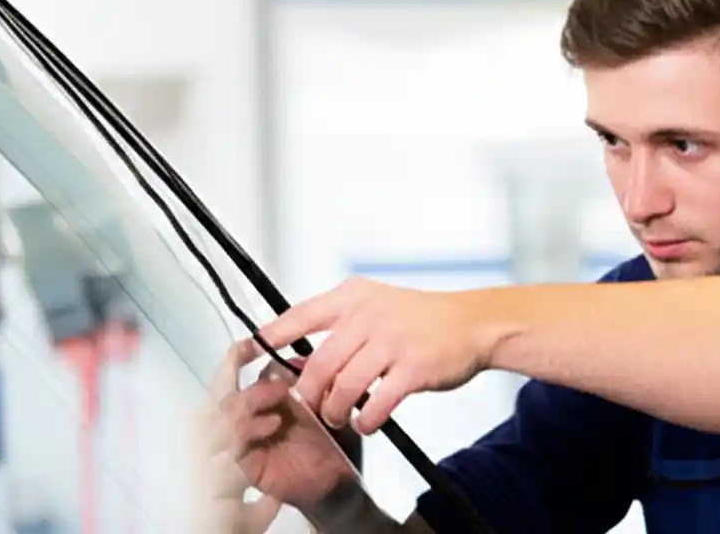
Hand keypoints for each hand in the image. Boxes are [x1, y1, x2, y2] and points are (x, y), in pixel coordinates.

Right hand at [201, 341, 358, 531]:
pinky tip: (274, 422)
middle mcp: (248, 418)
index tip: (250, 344)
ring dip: (248, 398)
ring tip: (280, 393)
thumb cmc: (331, 443)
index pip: (234, 373)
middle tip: (253, 363)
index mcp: (262, 400)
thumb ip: (310, 378)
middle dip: (230, 372)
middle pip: (221, 391)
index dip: (236, 356)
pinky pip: (234, 445)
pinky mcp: (246, 465)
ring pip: (224, 414)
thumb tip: (295, 357)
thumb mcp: (325, 402)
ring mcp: (244, 441)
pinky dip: (250, 429)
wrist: (338, 481)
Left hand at [257, 277, 499, 434]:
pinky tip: (366, 423)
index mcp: (352, 297)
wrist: (472, 323)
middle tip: (307, 408)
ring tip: (337, 418)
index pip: (298, 316)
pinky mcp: (413, 368)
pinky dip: (366, 420)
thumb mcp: (374, 306)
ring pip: (343, 387)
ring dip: (335, 411)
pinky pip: (376, 404)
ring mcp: (391, 341)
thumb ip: (339, 327)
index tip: (247, 353)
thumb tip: (295, 357)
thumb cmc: (418, 319)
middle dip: (307, 395)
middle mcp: (368, 315)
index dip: (270, 337)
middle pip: (317, 364)